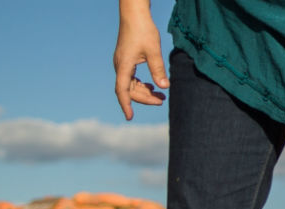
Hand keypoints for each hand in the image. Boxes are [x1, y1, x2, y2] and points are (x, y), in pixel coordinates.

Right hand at [113, 2, 168, 119]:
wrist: (134, 16)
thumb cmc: (143, 31)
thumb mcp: (153, 51)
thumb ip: (158, 70)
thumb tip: (164, 87)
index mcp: (123, 65)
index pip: (122, 90)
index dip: (126, 105)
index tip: (130, 117)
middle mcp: (120, 66)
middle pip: (129, 90)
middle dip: (144, 98)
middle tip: (162, 101)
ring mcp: (122, 64)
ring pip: (130, 85)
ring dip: (144, 92)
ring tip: (161, 96)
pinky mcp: (126, 61)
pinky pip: (131, 78)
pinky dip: (141, 84)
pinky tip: (152, 86)